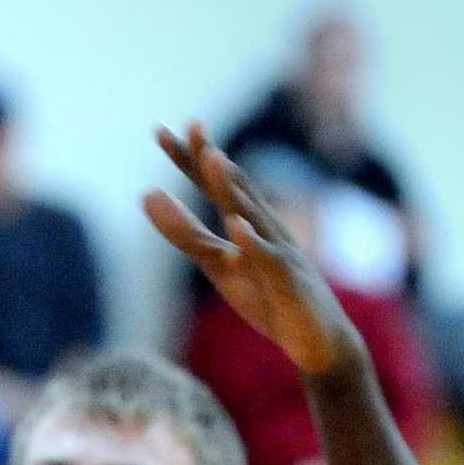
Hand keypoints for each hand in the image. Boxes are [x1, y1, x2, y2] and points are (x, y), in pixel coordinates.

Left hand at [142, 122, 363, 377]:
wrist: (316, 341)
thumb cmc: (268, 298)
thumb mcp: (219, 266)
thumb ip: (186, 235)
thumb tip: (147, 196)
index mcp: (244, 223)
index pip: (212, 185)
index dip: (187, 159)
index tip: (159, 130)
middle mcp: (263, 228)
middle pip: (233, 188)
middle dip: (210, 158)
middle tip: (190, 123)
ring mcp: (279, 251)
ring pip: (254, 215)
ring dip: (233, 188)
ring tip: (212, 160)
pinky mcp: (289, 281)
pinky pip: (270, 259)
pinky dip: (254, 242)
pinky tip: (236, 226)